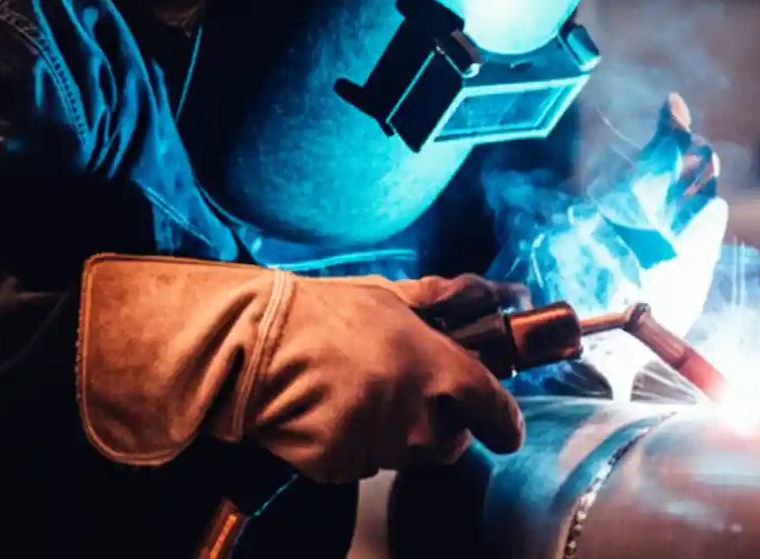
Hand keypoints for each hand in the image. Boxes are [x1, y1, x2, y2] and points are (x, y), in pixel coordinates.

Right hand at [74, 256, 526, 485]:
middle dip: (441, 425)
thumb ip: (449, 301)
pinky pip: (364, 465)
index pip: (491, 407)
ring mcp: (377, 445)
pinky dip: (355, 445)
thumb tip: (503, 293)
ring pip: (407, 455)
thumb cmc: (320, 314)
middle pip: (450, 442)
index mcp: (434, 367)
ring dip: (397, 434)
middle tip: (412, 394)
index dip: (503, 422)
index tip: (505, 429)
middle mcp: (413, 413)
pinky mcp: (342, 466)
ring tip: (360, 394)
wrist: (254, 344)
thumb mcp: (390, 296)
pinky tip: (333, 410)